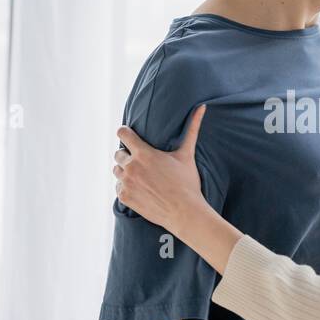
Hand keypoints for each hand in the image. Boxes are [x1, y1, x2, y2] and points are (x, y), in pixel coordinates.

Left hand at [115, 105, 209, 234]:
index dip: (125, 132)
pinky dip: (126, 187)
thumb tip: (203, 106)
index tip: (128, 135)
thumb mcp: (187, 154)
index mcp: (143, 154)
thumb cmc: (187, 182)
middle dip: (127, 155)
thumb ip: (192, 128)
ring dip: (125, 171)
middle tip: (141, 162)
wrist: (184, 212)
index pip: (123, 134)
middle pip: (118, 153)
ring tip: (140, 176)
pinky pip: (118, 188)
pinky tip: (141, 189)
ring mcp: (126, 183)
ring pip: (117, 171)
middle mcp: (131, 167)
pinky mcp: (125, 197)